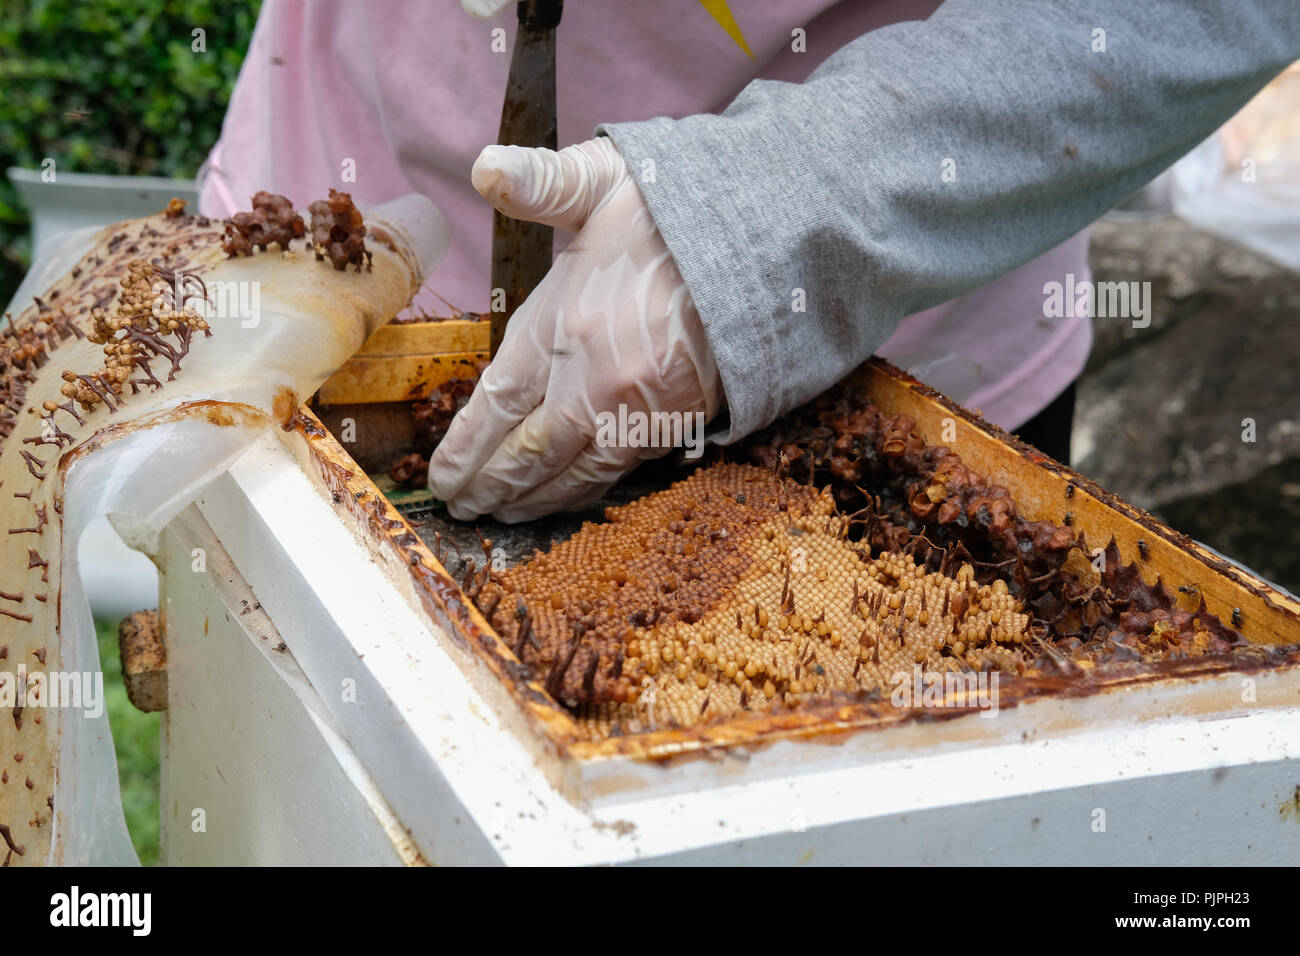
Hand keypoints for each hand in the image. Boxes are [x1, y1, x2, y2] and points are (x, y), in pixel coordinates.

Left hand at [427, 136, 722, 521]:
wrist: (774, 247)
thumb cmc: (681, 214)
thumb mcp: (604, 181)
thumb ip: (541, 183)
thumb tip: (485, 168)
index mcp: (563, 325)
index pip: (495, 405)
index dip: (463, 449)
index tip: (440, 475)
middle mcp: (593, 381)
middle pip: (524, 455)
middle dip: (486, 487)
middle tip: (460, 508)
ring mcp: (635, 412)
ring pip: (569, 476)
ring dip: (529, 502)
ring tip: (501, 514)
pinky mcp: (672, 427)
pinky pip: (614, 475)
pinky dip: (580, 494)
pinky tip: (562, 500)